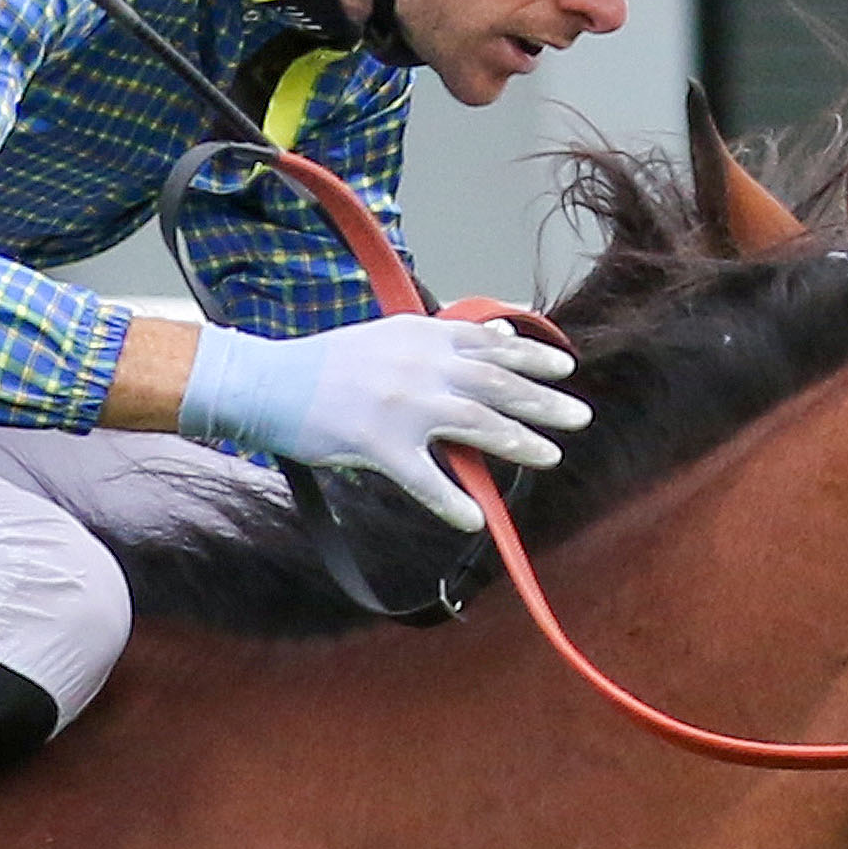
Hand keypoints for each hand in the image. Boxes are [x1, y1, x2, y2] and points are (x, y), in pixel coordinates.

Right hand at [175, 314, 588, 529]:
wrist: (267, 381)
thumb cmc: (327, 363)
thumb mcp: (391, 335)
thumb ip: (445, 336)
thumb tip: (500, 330)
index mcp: (423, 336)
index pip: (492, 344)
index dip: (534, 357)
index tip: (567, 369)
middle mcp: (420, 365)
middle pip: (497, 383)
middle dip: (543, 401)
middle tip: (580, 418)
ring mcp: (402, 406)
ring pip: (476, 423)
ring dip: (517, 443)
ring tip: (549, 457)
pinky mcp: (380, 445)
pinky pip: (425, 479)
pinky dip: (452, 500)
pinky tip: (475, 518)